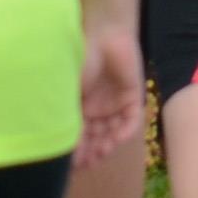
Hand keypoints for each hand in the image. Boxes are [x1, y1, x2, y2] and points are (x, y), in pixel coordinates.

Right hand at [76, 26, 146, 177]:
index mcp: (80, 104)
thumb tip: (64, 149)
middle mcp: (98, 106)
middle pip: (97, 136)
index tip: (72, 164)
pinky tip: (115, 140)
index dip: (77, 150)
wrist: (104, 33)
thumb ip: (70, 120)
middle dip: (92, 151)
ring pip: (113, 131)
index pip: (79, 133)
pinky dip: (124, 132)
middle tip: (87, 164)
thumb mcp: (70, 94)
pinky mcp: (133, 96)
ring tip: (100, 155)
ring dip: (107, 145)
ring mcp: (115, 102)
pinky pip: (131, 121)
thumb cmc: (81, 59)